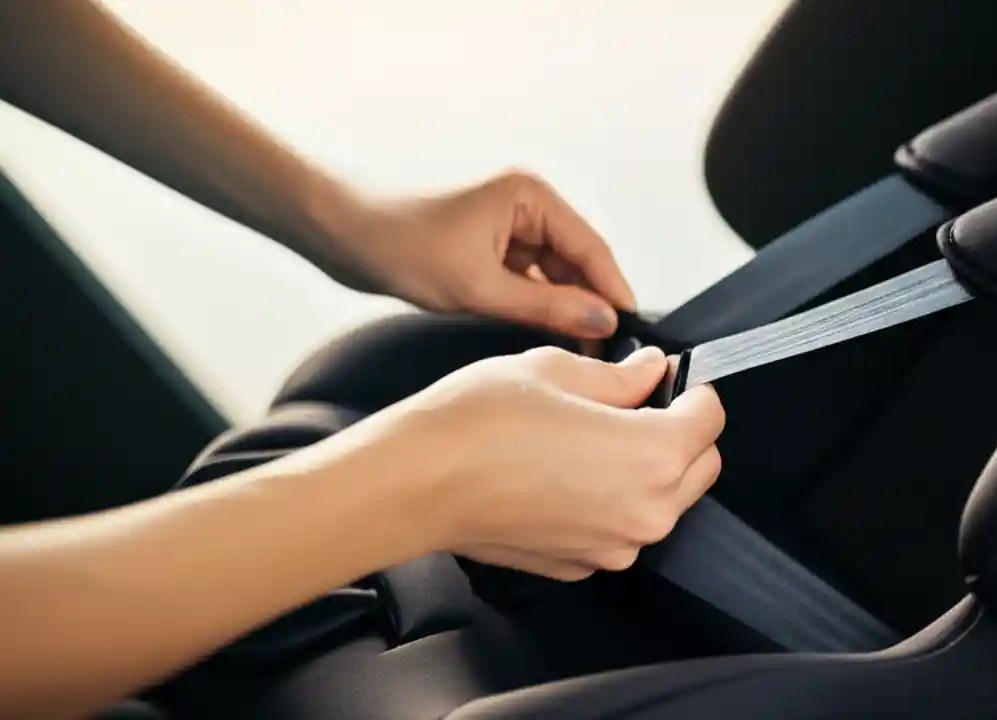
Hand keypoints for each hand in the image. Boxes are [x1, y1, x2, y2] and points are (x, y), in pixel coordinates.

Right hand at [294, 345, 724, 579]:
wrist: (415, 481)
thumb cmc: (475, 422)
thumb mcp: (556, 370)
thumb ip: (620, 376)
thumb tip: (650, 371)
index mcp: (652, 456)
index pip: (710, 419)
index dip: (692, 391)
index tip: (670, 379)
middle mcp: (645, 512)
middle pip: (699, 466)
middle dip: (679, 432)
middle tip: (632, 404)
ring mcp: (613, 547)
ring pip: (664, 501)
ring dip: (648, 469)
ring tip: (590, 437)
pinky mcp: (582, 565)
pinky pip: (620, 528)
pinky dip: (610, 501)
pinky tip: (565, 472)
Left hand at [312, 171, 635, 338]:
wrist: (338, 233)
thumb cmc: (398, 243)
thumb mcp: (477, 287)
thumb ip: (545, 307)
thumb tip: (601, 320)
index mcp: (531, 196)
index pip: (592, 249)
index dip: (614, 293)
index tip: (630, 334)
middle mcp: (527, 206)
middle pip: (578, 264)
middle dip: (589, 307)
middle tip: (604, 354)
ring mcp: (509, 228)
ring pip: (554, 277)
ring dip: (563, 311)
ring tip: (576, 353)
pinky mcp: (491, 249)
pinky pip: (529, 282)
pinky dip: (538, 308)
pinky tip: (543, 337)